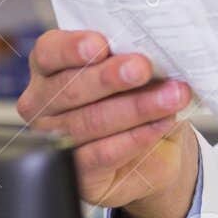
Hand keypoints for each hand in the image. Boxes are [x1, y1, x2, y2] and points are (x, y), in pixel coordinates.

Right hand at [17, 29, 198, 217]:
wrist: (158, 149)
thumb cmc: (140, 97)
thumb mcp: (139, 72)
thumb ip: (135, 57)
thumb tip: (157, 46)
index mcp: (53, 67)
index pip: (49, 52)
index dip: (72, 48)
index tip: (100, 44)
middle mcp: (46, 103)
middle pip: (70, 88)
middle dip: (110, 77)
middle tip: (142, 68)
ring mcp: (55, 140)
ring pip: (90, 121)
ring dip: (136, 107)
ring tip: (171, 97)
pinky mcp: (77, 173)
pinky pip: (103, 153)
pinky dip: (138, 136)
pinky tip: (161, 123)